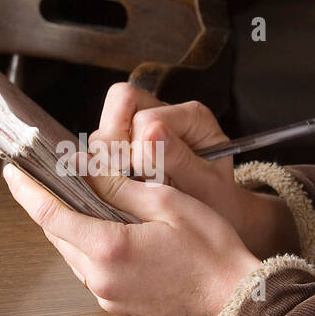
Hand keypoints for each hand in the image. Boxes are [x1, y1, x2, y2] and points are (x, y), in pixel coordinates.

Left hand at [1, 159, 261, 315]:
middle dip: (49, 202)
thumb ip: (120, 186)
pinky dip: (88, 242)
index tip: (12, 169)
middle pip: (57, 233)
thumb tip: (86, 170)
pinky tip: (104, 224)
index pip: (50, 214)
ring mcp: (107, 295)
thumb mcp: (167, 202)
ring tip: (78, 194)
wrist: (237, 305)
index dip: (27, 189)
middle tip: (46, 173)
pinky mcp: (118, 304)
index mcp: (108, 248)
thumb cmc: (212, 252)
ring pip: (71, 251)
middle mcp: (98, 277)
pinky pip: (89, 267)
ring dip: (69, 223)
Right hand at [88, 83, 254, 240]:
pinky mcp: (126, 141)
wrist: (212, 215)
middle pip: (121, 99)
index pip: (147, 117)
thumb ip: (179, 158)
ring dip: (108, 156)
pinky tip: (122, 184)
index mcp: (193, 116)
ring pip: (106, 121)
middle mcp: (166, 112)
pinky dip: (104, 165)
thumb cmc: (214, 199)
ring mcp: (143, 124)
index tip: (143, 177)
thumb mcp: (204, 184)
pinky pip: (101, 144)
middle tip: (124, 172)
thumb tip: (151, 132)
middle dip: (114, 141)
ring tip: (128, 182)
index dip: (137, 147)